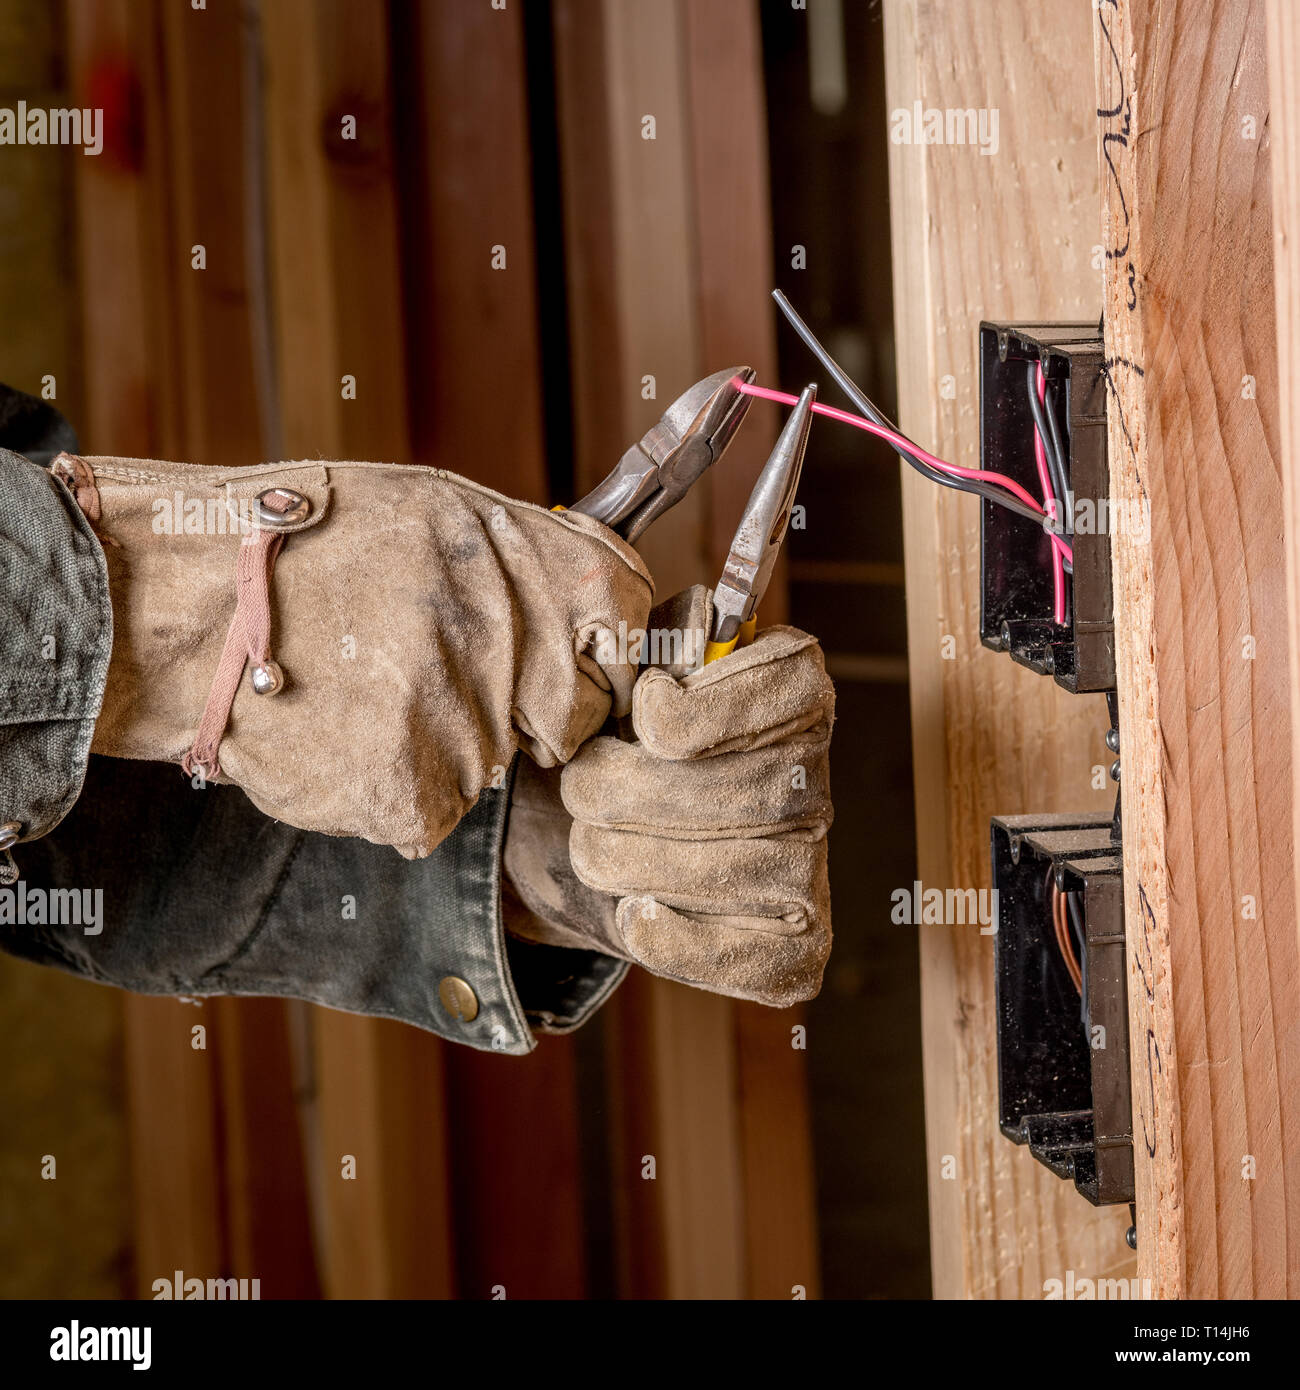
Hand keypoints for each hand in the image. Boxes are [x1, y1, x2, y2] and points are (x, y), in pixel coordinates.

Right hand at [78, 455, 652, 857]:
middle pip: (573, 704)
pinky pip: (438, 807)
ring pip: (497, 762)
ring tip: (368, 694)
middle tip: (436, 674)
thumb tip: (611, 597)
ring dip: (448, 743)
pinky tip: (347, 737)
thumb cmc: (293, 548)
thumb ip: (522, 551)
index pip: (624, 611)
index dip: (607, 638)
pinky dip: (398, 785)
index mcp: (504, 549)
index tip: (583, 653)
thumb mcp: (419, 508)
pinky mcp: (410, 795)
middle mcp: (493, 635)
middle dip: (528, 702)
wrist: (173, 614)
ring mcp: (455, 722)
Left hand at [505, 586, 833, 1005]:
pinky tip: (633, 908)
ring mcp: (810, 870)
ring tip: (592, 845)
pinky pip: (733, 953)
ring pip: (721, 870)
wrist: (606, 843)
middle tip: (581, 788)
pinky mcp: (793, 949)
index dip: (708, 707)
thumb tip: (683, 638)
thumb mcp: (625, 672)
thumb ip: (647, 638)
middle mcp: (815, 783)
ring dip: (624, 859)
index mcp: (792, 695)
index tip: (646, 712)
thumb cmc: (620, 741)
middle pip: (738, 788)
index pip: (790, 689)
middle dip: (628, 790)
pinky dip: (664, 935)